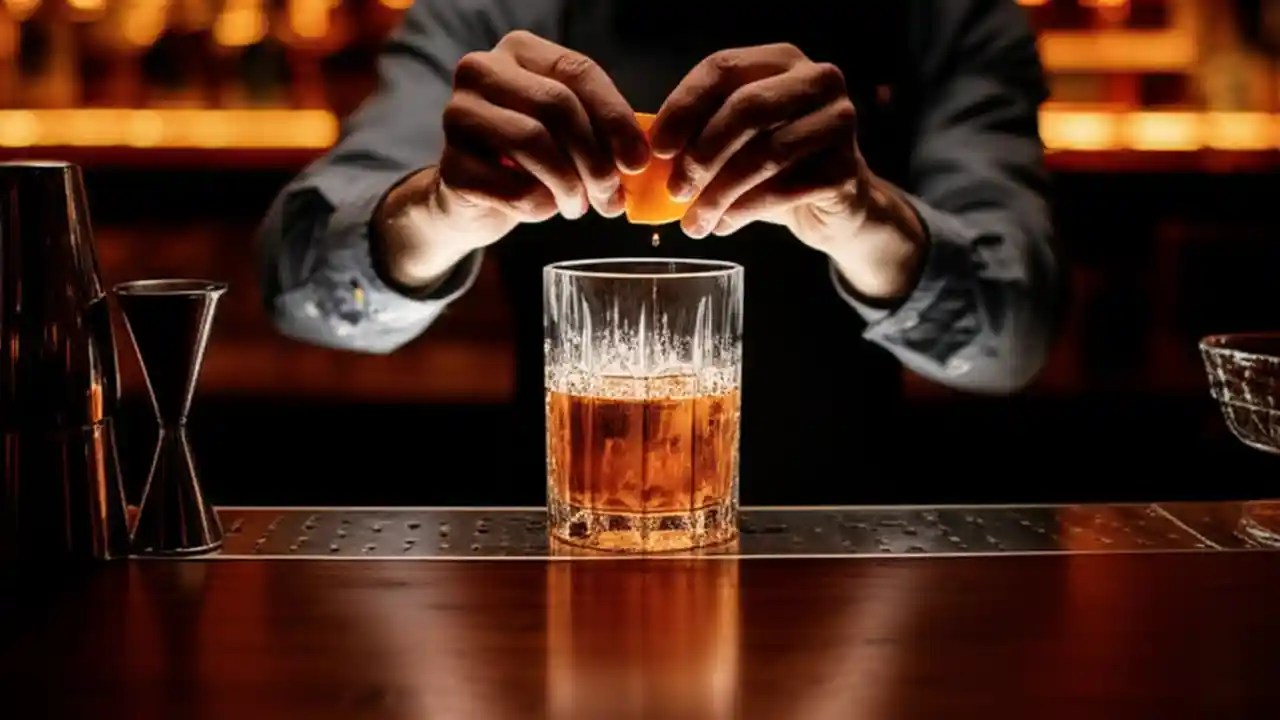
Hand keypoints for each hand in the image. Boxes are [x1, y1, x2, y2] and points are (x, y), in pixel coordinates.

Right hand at [374, 31, 648, 289]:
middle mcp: (481, 71)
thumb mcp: (570, 134)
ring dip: (569, 185)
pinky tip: (544, 209)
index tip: (639, 162)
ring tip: (580, 207)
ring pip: (533, 142)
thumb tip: (639, 161)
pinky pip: (512, 188)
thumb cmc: (532, 160)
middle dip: (595, 158)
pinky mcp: (451, 165)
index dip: (615, 118)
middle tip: (611, 196)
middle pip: (557, 105)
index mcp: (519, 51)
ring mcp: (458, 114)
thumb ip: (603, 133)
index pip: (578, 71)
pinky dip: (540, 207)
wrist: (474, 200)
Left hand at [650, 43, 925, 300]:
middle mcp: (817, 81)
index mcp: (781, 60)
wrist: (834, 207)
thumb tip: (644, 155)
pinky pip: (783, 191)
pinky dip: (744, 211)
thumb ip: (698, 135)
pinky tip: (723, 225)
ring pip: (765, 154)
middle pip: (746, 108)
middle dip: (702, 154)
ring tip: (694, 222)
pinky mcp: (845, 170)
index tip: (654, 149)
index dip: (683, 107)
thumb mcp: (735, 141)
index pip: (722, 69)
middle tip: (674, 190)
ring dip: (719, 193)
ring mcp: (839, 123)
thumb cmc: (774, 168)